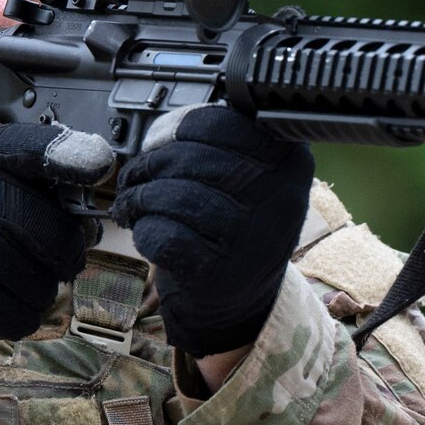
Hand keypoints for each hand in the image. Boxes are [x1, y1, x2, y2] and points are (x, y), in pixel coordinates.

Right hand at [0, 124, 114, 358]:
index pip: (35, 148)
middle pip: (60, 239)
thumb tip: (91, 225)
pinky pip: (18, 316)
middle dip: (59, 262)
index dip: (70, 157)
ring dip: (30, 295)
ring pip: (44, 286)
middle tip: (33, 261)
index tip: (100, 165)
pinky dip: (9, 319)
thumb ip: (32, 190)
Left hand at [111, 105, 312, 357]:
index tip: (164, 142)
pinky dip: (144, 232)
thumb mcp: (251, 178)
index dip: (180, 130)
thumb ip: (220, 144)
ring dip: (139, 199)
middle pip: (188, 158)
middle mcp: (279, 198)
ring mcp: (251, 238)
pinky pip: (161, 233)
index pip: (221, 123)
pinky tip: (149, 234)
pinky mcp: (217, 273)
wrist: (240, 301)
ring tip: (134, 206)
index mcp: (290, 161)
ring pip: (170, 195)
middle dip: (149, 166)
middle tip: (136, 179)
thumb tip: (161, 132)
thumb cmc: (236, 228)